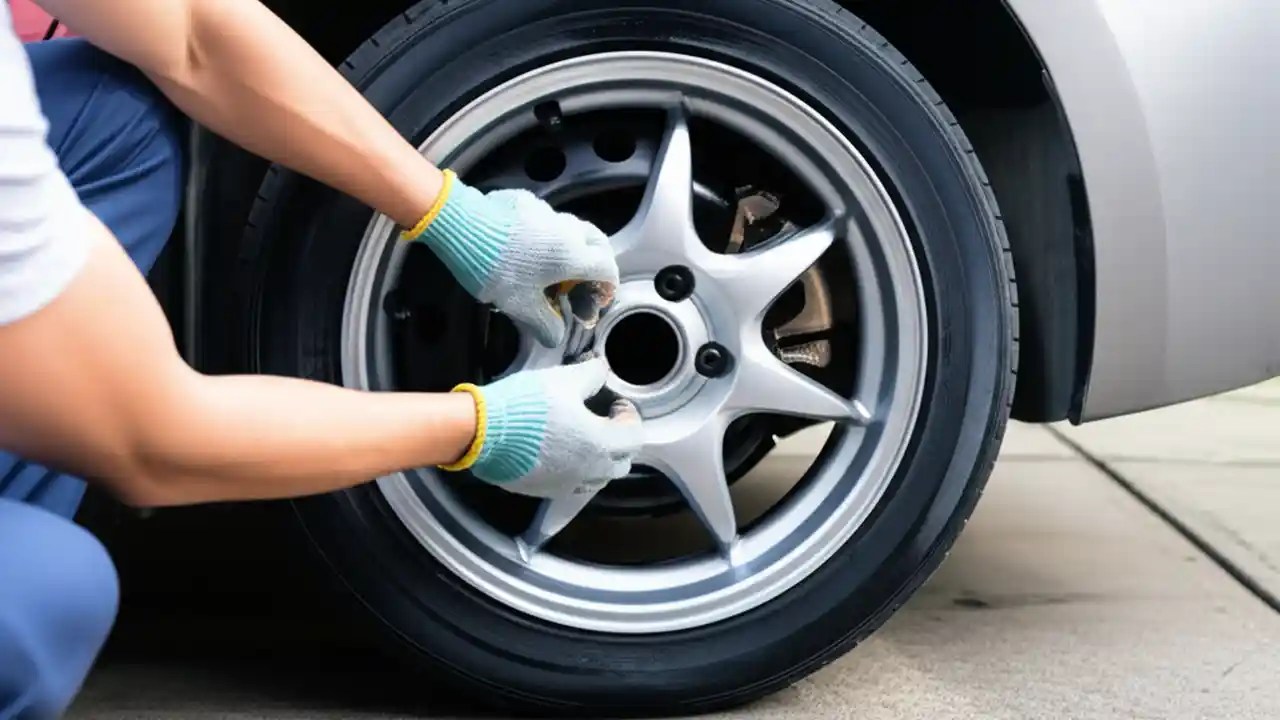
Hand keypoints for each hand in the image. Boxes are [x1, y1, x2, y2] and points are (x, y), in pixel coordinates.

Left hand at [405, 170, 618, 347]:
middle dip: (597, 263)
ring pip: (573, 229)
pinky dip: (549, 236)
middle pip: (598, 243)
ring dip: (573, 248)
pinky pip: (548, 220)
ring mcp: (547, 212)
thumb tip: (555, 336)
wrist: (462, 225)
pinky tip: (529, 249)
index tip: (597, 299)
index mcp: (573, 256)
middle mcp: (568, 230)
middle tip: (584, 282)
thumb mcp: (520, 306)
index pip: (607, 269)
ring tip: (555, 268)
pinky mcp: (526, 202)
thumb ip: (544, 324)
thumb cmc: (495, 269)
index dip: (607, 287)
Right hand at [442, 356, 642, 498]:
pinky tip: (560, 451)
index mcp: (600, 444)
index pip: (634, 436)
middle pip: (621, 462)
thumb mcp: (564, 380)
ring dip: (599, 459)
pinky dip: (575, 470)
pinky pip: (571, 485)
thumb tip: (602, 369)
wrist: (481, 433)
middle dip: (619, 441)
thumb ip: (591, 374)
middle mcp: (589, 471)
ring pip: (598, 478)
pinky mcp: (544, 490)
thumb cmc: (526, 405)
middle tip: (605, 420)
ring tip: (584, 437)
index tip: (616, 403)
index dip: (629, 416)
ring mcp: (566, 485)